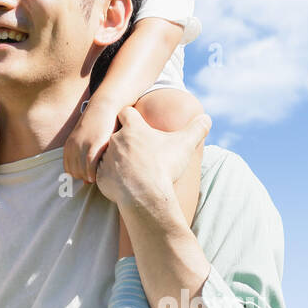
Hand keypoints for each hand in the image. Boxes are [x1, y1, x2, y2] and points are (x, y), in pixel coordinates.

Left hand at [63, 98, 119, 183]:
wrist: (104, 107)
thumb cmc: (98, 125)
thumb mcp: (85, 140)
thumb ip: (83, 156)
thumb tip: (86, 180)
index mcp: (68, 146)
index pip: (69, 171)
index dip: (79, 176)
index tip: (90, 177)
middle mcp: (72, 147)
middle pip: (75, 173)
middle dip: (85, 178)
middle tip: (97, 178)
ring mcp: (82, 146)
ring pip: (82, 172)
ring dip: (90, 177)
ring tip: (100, 177)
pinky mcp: (93, 145)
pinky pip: (90, 165)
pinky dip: (93, 173)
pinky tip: (99, 176)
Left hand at [95, 107, 210, 217]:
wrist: (146, 195)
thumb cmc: (164, 166)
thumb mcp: (184, 144)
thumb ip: (196, 129)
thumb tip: (207, 118)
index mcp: (132, 128)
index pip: (125, 112)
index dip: (131, 116)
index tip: (137, 122)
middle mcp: (115, 140)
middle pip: (115, 133)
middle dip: (124, 140)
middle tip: (138, 150)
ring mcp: (106, 158)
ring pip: (107, 154)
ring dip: (116, 159)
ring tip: (131, 169)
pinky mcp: (101, 176)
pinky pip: (104, 174)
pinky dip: (112, 177)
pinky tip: (124, 183)